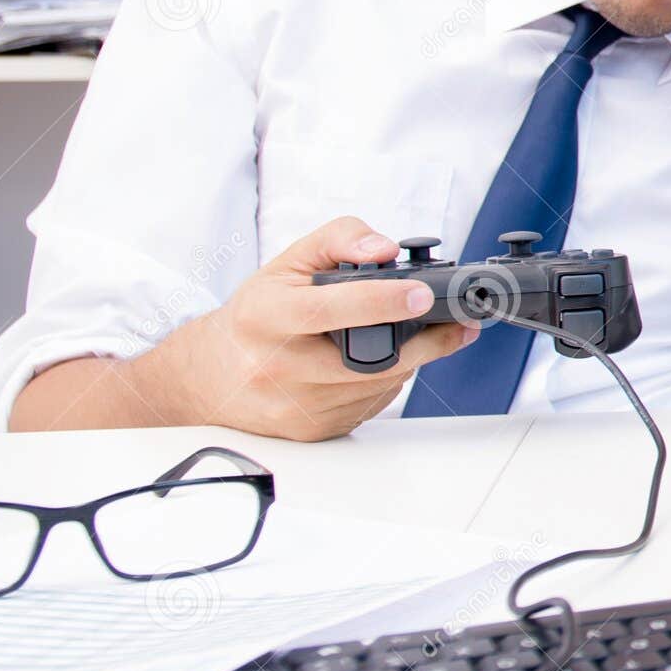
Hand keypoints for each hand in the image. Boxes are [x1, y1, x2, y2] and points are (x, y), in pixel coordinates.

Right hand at [169, 216, 476, 441]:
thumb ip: (340, 239)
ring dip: (411, 359)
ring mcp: (296, 406)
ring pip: (378, 385)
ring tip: (423, 334)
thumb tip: (383, 248)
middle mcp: (279, 366)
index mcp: (267, 317)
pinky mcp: (314, 431)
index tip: (421, 293)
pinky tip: (385, 362)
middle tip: (458, 322)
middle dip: (424, 340)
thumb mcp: (288, 262)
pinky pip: (371, 405)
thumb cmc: (256, 315)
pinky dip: (388, 382)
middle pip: (368, 358)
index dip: (380, 301)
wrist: (212, 376)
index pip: (329, 308)